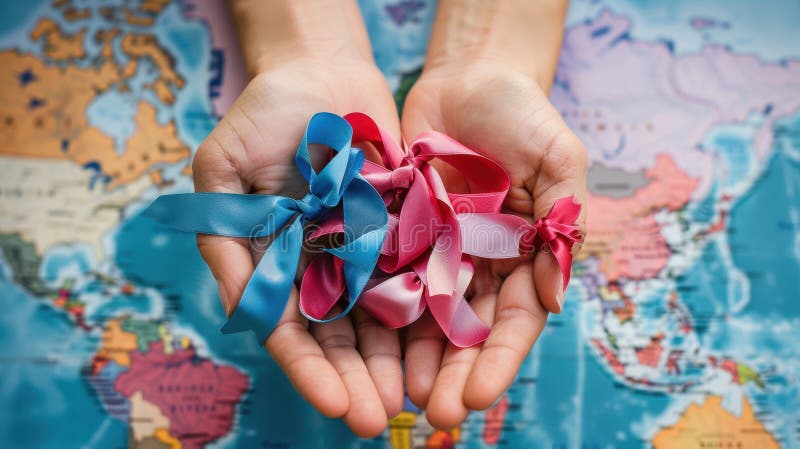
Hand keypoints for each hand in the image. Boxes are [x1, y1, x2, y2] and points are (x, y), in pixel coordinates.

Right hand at [193, 56, 402, 436]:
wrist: (320, 72)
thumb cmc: (261, 116)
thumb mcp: (223, 171)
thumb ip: (229, 239)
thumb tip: (244, 311)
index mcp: (276, 265)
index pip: (291, 330)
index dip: (310, 370)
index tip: (334, 404)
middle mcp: (322, 269)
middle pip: (341, 337)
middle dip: (359, 379)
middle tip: (382, 419)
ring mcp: (365, 253)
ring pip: (384, 318)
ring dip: (398, 360)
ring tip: (421, 398)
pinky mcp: (405, 230)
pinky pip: (419, 272)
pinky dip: (431, 309)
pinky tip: (448, 342)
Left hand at [400, 63, 587, 427]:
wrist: (469, 78)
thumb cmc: (523, 116)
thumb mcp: (558, 162)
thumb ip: (561, 225)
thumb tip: (555, 300)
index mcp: (524, 257)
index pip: (514, 322)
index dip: (498, 362)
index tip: (477, 398)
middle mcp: (479, 265)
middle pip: (466, 332)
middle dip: (451, 374)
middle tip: (430, 414)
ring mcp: (437, 252)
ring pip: (423, 316)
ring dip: (410, 359)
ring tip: (392, 397)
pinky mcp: (398, 233)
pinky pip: (385, 276)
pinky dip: (375, 311)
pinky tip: (360, 344)